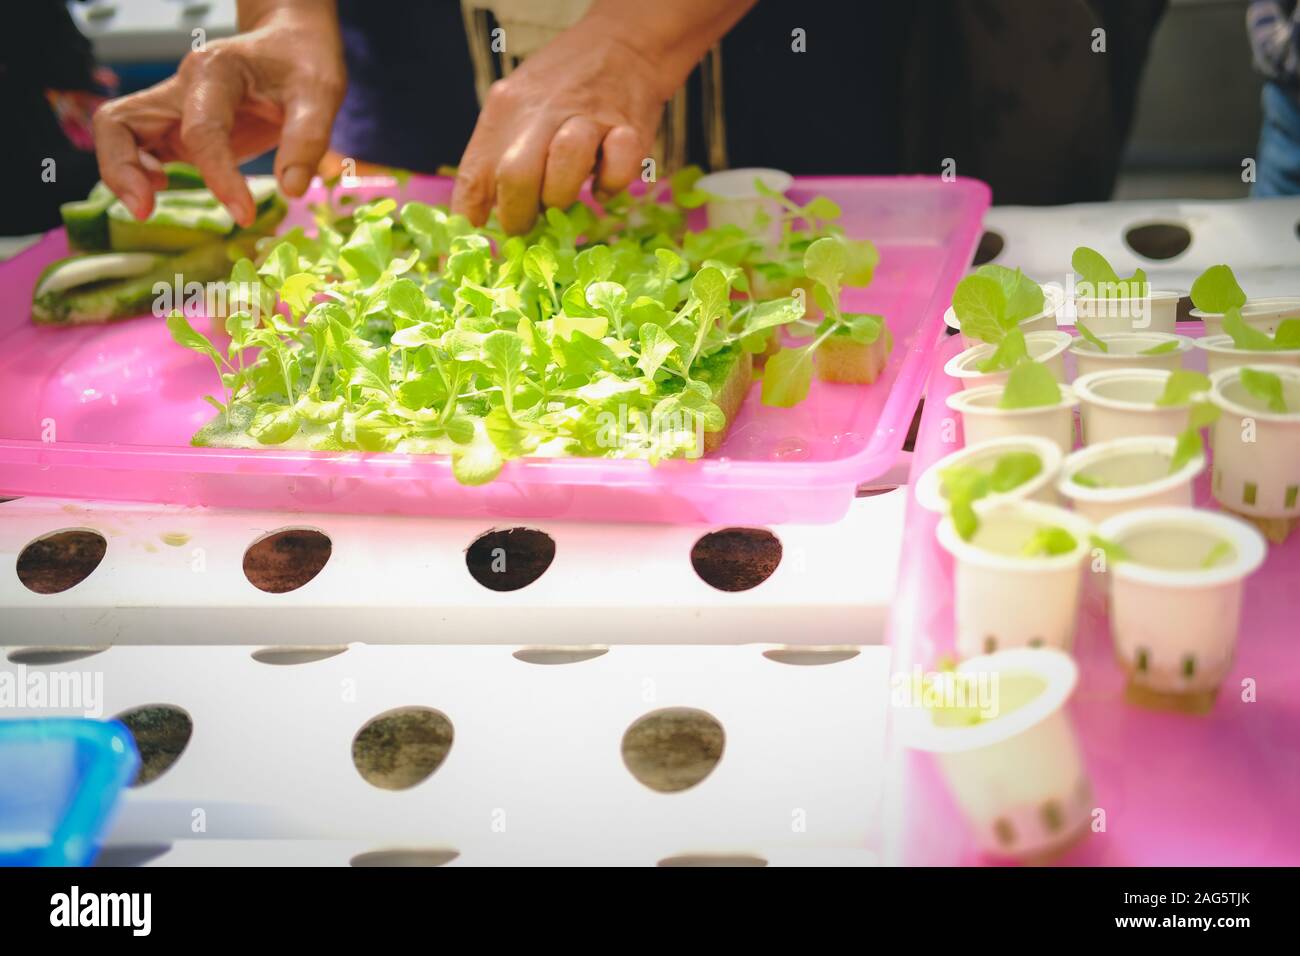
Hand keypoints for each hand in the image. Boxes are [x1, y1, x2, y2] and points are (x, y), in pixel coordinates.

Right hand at [92, 5, 344, 225]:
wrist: (290, 45)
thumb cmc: (302, 63)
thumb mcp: (320, 92)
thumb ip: (308, 137)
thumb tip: (291, 189)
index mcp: (214, 72)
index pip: (202, 131)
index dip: (219, 176)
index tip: (244, 214)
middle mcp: (181, 87)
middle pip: (120, 121)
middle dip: (122, 168)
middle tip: (144, 210)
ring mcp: (173, 108)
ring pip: (118, 133)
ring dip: (121, 172)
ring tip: (147, 206)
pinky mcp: (176, 129)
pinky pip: (139, 149)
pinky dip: (138, 173)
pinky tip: (162, 191)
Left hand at [451, 17, 672, 234]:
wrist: (623, 45)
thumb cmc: (562, 90)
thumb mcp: (517, 107)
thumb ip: (495, 157)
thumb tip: (474, 218)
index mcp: (506, 107)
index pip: (475, 174)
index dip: (472, 219)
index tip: (481, 246)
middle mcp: (543, 109)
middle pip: (517, 174)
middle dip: (519, 215)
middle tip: (527, 225)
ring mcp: (588, 118)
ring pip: (566, 167)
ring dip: (562, 196)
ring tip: (565, 198)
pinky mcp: (629, 130)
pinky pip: (618, 171)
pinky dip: (610, 186)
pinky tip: (603, 183)